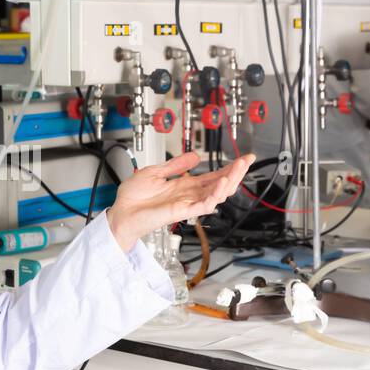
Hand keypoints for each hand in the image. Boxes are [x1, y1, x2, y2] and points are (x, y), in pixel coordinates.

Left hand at [105, 152, 254, 252]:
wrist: (121, 213)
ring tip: (239, 168)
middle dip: (235, 172)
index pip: (212, 176)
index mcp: (184, 185)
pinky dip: (214, 195)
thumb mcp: (156, 172)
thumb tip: (194, 157)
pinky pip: (203, 205)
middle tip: (247, 160)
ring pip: (216, 194)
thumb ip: (176, 165)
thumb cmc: (133, 197)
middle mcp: (189, 195)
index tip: (243, 158)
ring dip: (229, 181)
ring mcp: (187, 204)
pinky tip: (222, 184)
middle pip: (219, 184)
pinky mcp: (181, 212)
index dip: (228, 167)